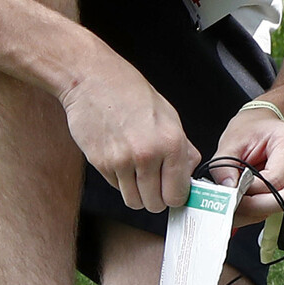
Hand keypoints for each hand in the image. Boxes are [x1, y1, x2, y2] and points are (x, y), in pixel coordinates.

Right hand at [59, 52, 200, 212]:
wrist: (93, 80)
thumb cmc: (132, 94)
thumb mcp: (169, 116)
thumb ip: (182, 149)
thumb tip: (190, 175)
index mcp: (172, 143)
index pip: (177, 194)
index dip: (175, 195)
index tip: (171, 190)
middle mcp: (148, 155)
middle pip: (155, 204)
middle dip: (156, 198)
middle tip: (154, 184)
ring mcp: (122, 161)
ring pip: (133, 202)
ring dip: (137, 193)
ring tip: (137, 172)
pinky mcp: (100, 163)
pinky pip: (116, 187)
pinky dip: (120, 180)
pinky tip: (120, 158)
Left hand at [216, 108, 283, 224]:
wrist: (264, 124)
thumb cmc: (251, 129)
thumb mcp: (230, 142)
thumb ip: (224, 167)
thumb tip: (228, 191)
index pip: (275, 180)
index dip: (251, 191)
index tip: (232, 191)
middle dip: (258, 207)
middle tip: (235, 205)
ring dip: (258, 211)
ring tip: (236, 205)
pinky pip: (281, 206)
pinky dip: (261, 210)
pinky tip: (246, 204)